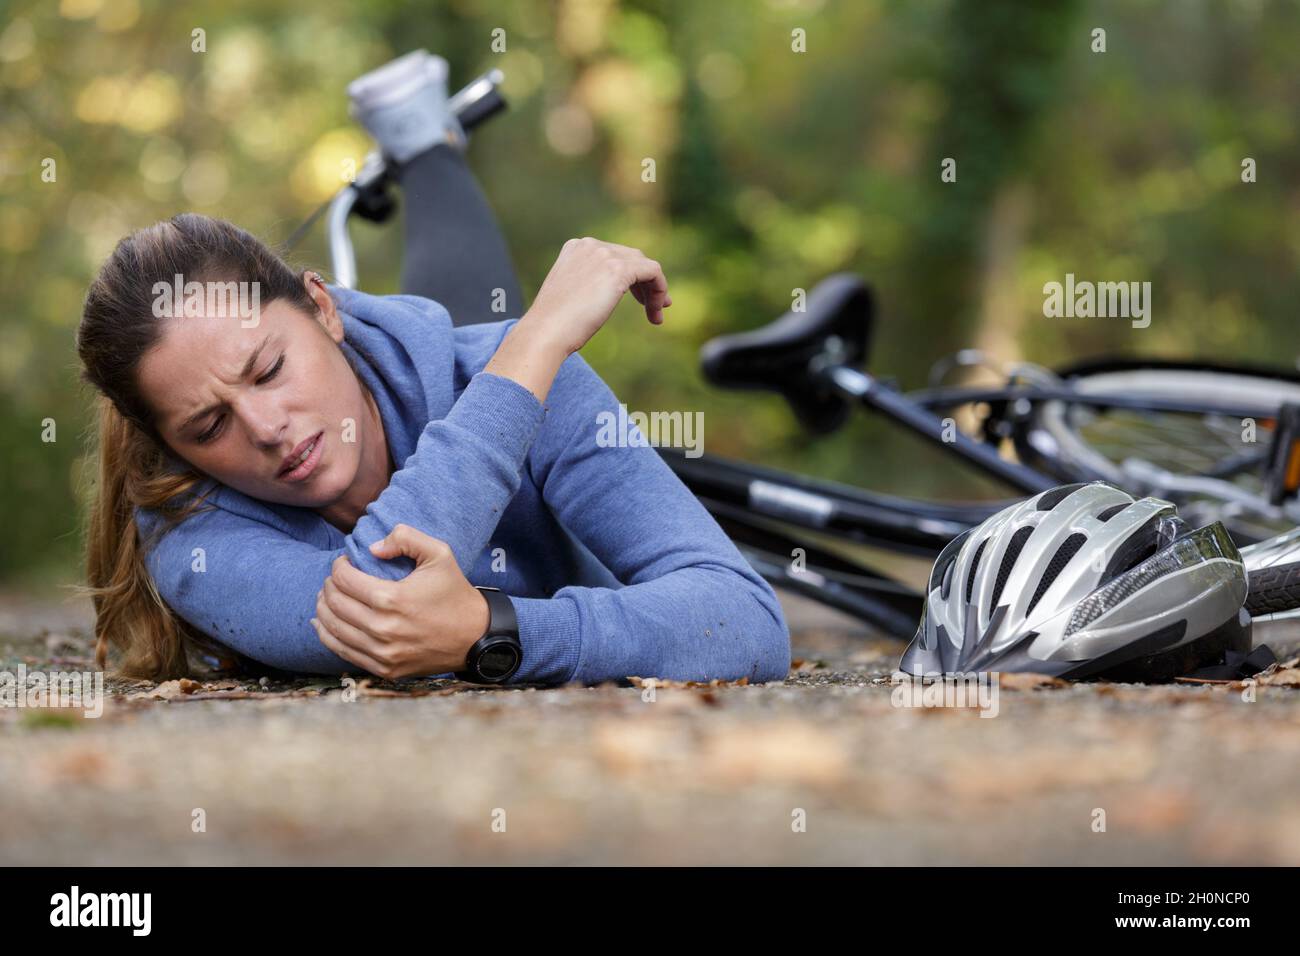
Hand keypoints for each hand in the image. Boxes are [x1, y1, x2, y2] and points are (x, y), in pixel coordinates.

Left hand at [310, 524, 488, 679]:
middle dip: (328, 586)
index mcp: (392, 599)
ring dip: (322, 609)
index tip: (344, 562)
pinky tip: (323, 622)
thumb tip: (373, 548)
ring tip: (327, 596)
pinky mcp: (384, 668)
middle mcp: (382, 629)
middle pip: (333, 603)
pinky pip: (342, 651)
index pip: (344, 580)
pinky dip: (327, 635)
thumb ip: (405, 537)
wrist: (475, 637)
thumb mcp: (439, 553)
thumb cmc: (454, 592)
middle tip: (335, 578)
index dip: (338, 566)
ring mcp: (382, 653)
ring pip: (332, 628)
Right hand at [521, 237, 672, 355]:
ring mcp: (604, 254)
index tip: (639, 300)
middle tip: (655, 307)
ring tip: (656, 315)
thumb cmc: (555, 324)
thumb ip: (590, 284)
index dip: (631, 276)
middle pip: (632, 258)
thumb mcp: (572, 295)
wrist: (546, 332)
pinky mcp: (618, 270)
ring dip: (655, 291)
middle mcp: (590, 245)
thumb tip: (611, 291)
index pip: (614, 255)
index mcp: (576, 248)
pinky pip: (653, 272)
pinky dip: (660, 289)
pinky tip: (657, 311)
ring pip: (645, 266)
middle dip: (646, 283)